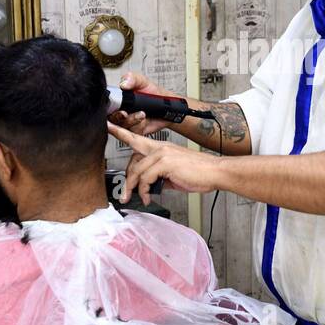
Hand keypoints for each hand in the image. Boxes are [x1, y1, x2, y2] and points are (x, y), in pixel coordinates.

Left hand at [107, 123, 223, 205]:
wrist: (215, 172)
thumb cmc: (199, 173)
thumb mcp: (175, 175)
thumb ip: (160, 176)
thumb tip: (150, 186)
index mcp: (162, 147)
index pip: (137, 138)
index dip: (121, 132)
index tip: (109, 126)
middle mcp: (160, 147)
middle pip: (133, 160)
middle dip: (128, 179)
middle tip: (126, 193)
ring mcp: (162, 154)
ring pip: (137, 170)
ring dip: (133, 187)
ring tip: (135, 198)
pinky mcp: (165, 163)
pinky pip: (146, 178)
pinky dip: (144, 190)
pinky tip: (148, 197)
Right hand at [108, 71, 175, 136]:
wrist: (167, 105)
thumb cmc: (153, 93)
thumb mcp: (142, 81)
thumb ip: (132, 78)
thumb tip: (123, 83)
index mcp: (118, 100)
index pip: (106, 104)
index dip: (107, 106)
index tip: (114, 105)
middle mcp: (120, 111)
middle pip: (111, 118)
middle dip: (118, 116)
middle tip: (124, 113)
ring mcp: (127, 121)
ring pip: (122, 126)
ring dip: (131, 120)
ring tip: (141, 114)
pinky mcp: (135, 130)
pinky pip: (133, 131)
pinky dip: (139, 125)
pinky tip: (144, 120)